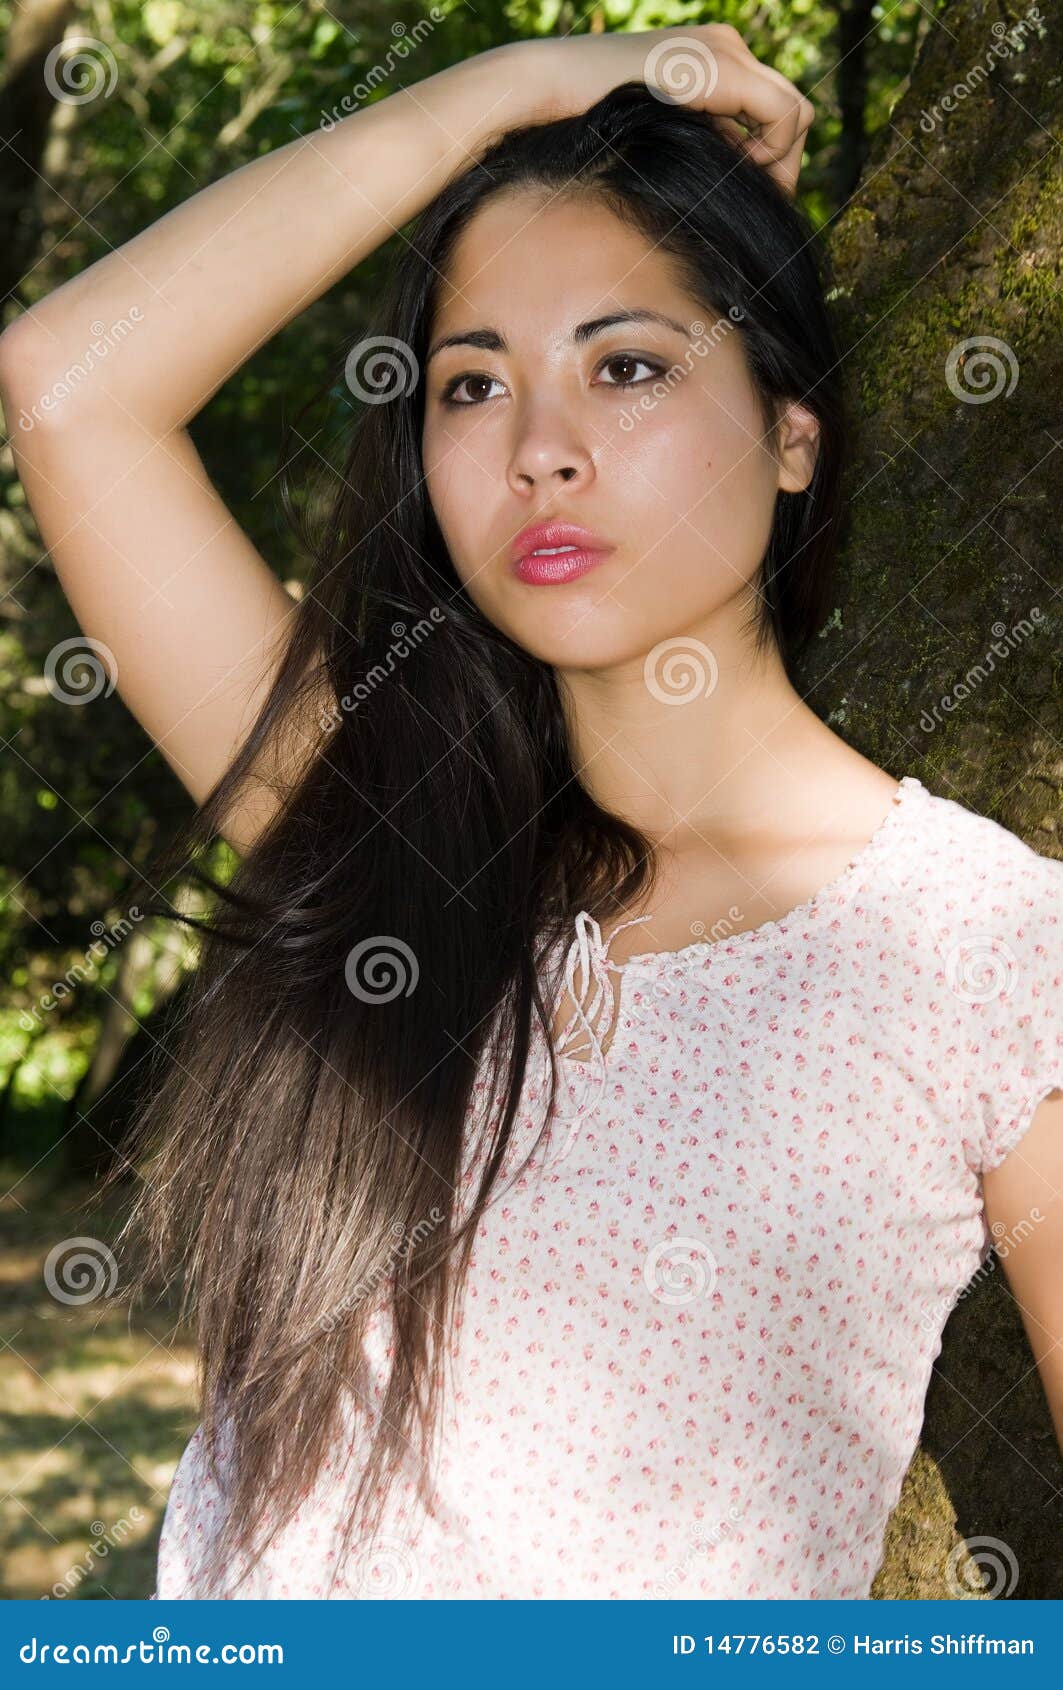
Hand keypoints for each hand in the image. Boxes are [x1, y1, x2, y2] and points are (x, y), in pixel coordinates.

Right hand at [520, 24, 813, 197]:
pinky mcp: (722, 67)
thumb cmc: (583, 128)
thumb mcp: (656, 137)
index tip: (747, 198)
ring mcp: (726, 50)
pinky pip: (784, 115)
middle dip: (782, 166)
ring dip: (781, 164)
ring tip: (746, 194)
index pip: (771, 110)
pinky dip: (773, 154)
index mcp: (711, 57)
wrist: (544, 92)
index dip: (771, 161)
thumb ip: (696, 148)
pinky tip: (738, 174)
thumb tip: (734, 187)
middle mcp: (726, 45)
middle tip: (757, 205)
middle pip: (790, 112)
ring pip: (796, 113)